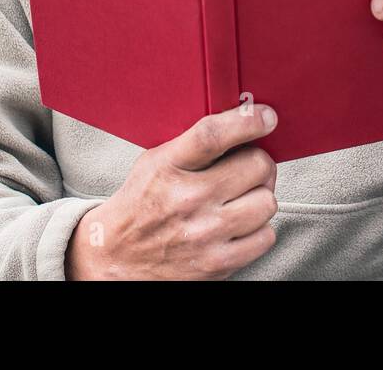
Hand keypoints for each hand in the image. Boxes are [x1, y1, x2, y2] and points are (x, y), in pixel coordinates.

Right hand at [65, 104, 278, 278]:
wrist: (116, 257)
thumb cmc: (141, 203)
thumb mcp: (156, 161)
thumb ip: (193, 143)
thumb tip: (242, 122)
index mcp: (169, 167)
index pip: (212, 135)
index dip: (246, 121)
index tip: (266, 116)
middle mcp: (188, 200)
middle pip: (256, 166)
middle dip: (259, 163)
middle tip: (248, 168)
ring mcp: (205, 234)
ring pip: (266, 202)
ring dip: (260, 197)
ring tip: (241, 199)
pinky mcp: (217, 264)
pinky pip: (265, 236)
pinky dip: (259, 229)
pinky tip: (240, 225)